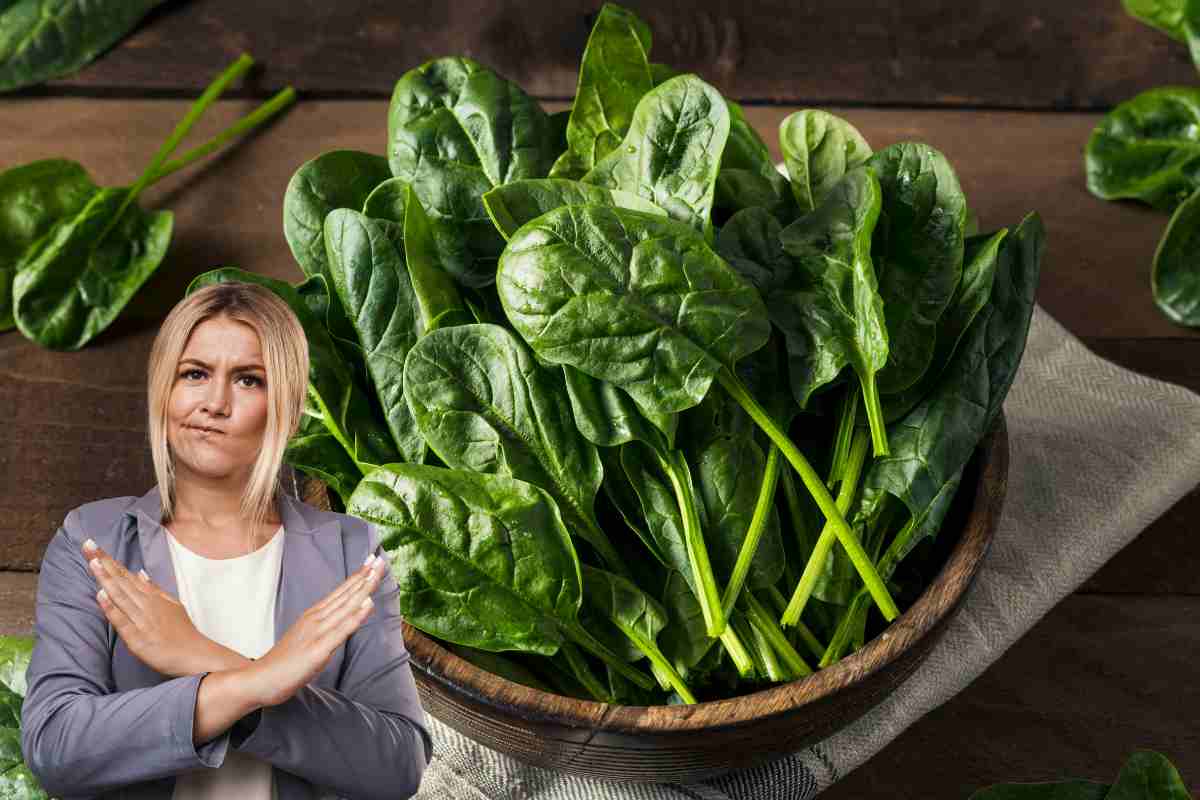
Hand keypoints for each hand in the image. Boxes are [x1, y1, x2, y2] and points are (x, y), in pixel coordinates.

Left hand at [82, 538, 214, 677]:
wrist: (194, 655)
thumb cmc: (182, 632)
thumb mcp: (172, 605)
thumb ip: (155, 589)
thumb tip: (140, 573)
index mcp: (152, 597)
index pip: (126, 575)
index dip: (109, 561)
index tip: (94, 546)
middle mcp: (146, 605)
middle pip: (121, 581)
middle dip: (103, 563)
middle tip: (87, 545)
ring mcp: (141, 621)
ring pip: (120, 596)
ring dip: (106, 579)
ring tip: (93, 563)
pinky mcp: (138, 639)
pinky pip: (122, 621)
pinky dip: (111, 608)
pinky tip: (101, 596)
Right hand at [245, 552, 386, 707]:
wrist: (260, 679)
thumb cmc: (284, 662)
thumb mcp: (307, 638)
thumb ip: (324, 627)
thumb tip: (342, 620)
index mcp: (314, 615)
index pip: (340, 592)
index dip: (357, 576)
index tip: (372, 560)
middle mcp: (316, 618)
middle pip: (346, 594)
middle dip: (365, 576)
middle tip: (380, 558)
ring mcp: (317, 632)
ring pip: (346, 606)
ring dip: (364, 587)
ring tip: (377, 571)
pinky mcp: (318, 649)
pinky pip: (341, 630)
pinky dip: (356, 615)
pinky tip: (368, 603)